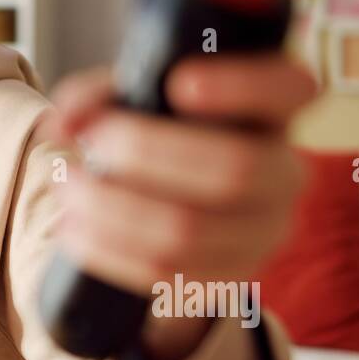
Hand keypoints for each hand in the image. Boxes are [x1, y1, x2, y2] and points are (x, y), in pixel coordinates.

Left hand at [40, 55, 315, 359]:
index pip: (292, 88)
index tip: (178, 82)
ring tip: (68, 188)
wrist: (173, 202)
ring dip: (112, 208)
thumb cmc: (160, 131)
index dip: (240, 85)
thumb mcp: (137, 98)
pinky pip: (166, 272)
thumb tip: (67, 120)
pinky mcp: (231, 277)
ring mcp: (266, 232)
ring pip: (190, 229)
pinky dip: (108, 249)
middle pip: (235, 168)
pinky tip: (72, 229)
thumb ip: (99, 95)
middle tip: (90, 140)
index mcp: (275, 109)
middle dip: (148, 152)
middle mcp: (285, 172)